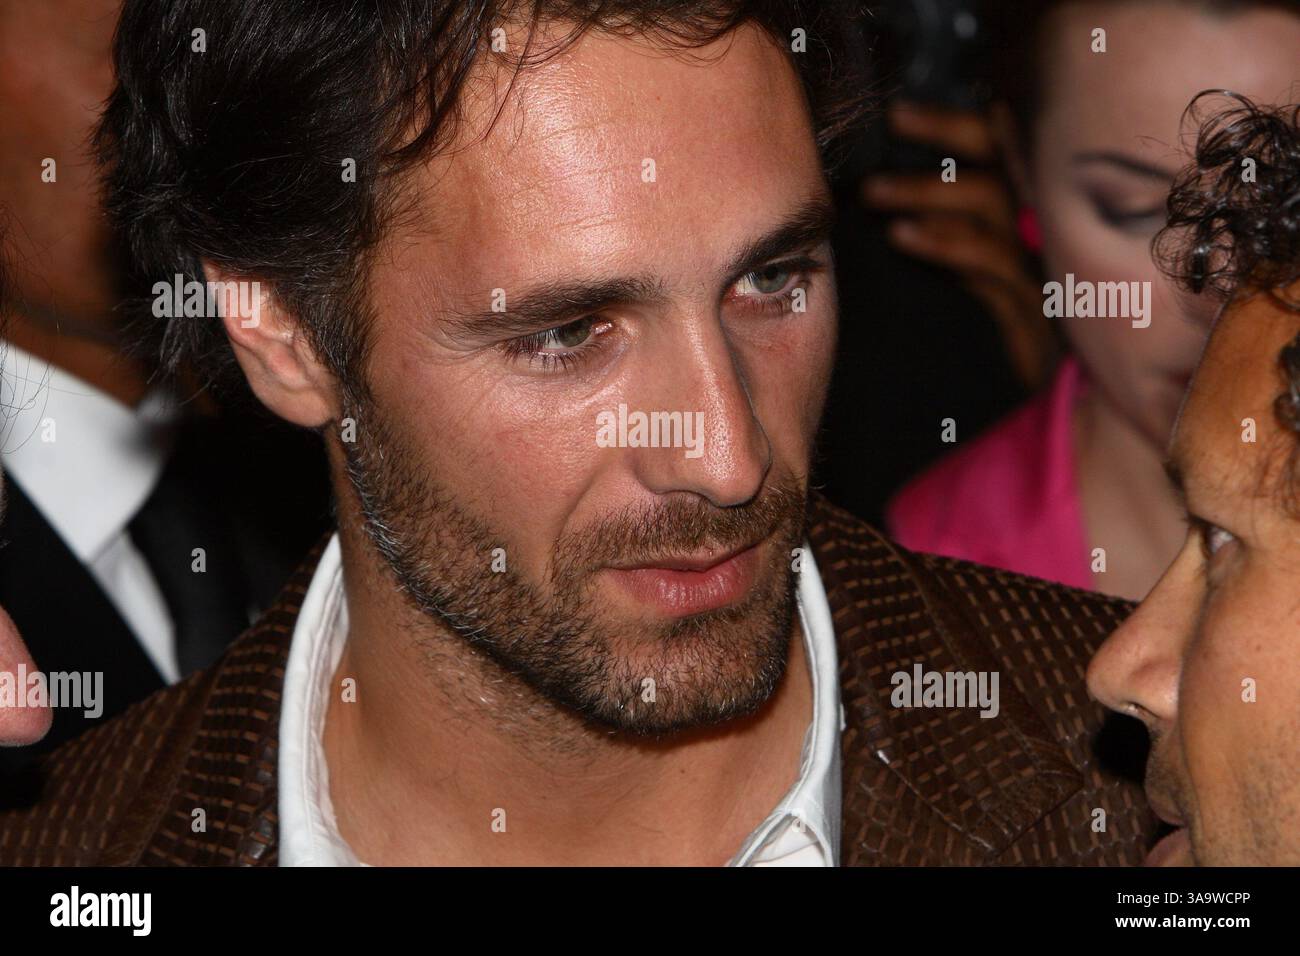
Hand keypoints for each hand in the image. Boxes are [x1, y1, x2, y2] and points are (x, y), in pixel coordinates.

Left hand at [861, 102, 1055, 389]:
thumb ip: (957, 247)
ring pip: (994, 207)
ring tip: (874, 192)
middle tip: (894, 121)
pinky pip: (991, 266)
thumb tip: (897, 215)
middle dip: (948, 134)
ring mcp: (1043, 271)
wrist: (1053, 413)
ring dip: (928, 193)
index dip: (955, 127)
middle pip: (1002, 162)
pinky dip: (946, 243)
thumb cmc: (1008, 347)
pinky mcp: (1035, 313)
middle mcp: (1043, 236)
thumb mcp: (980, 289)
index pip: (998, 153)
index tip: (899, 115)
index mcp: (1028, 223)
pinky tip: (904, 235)